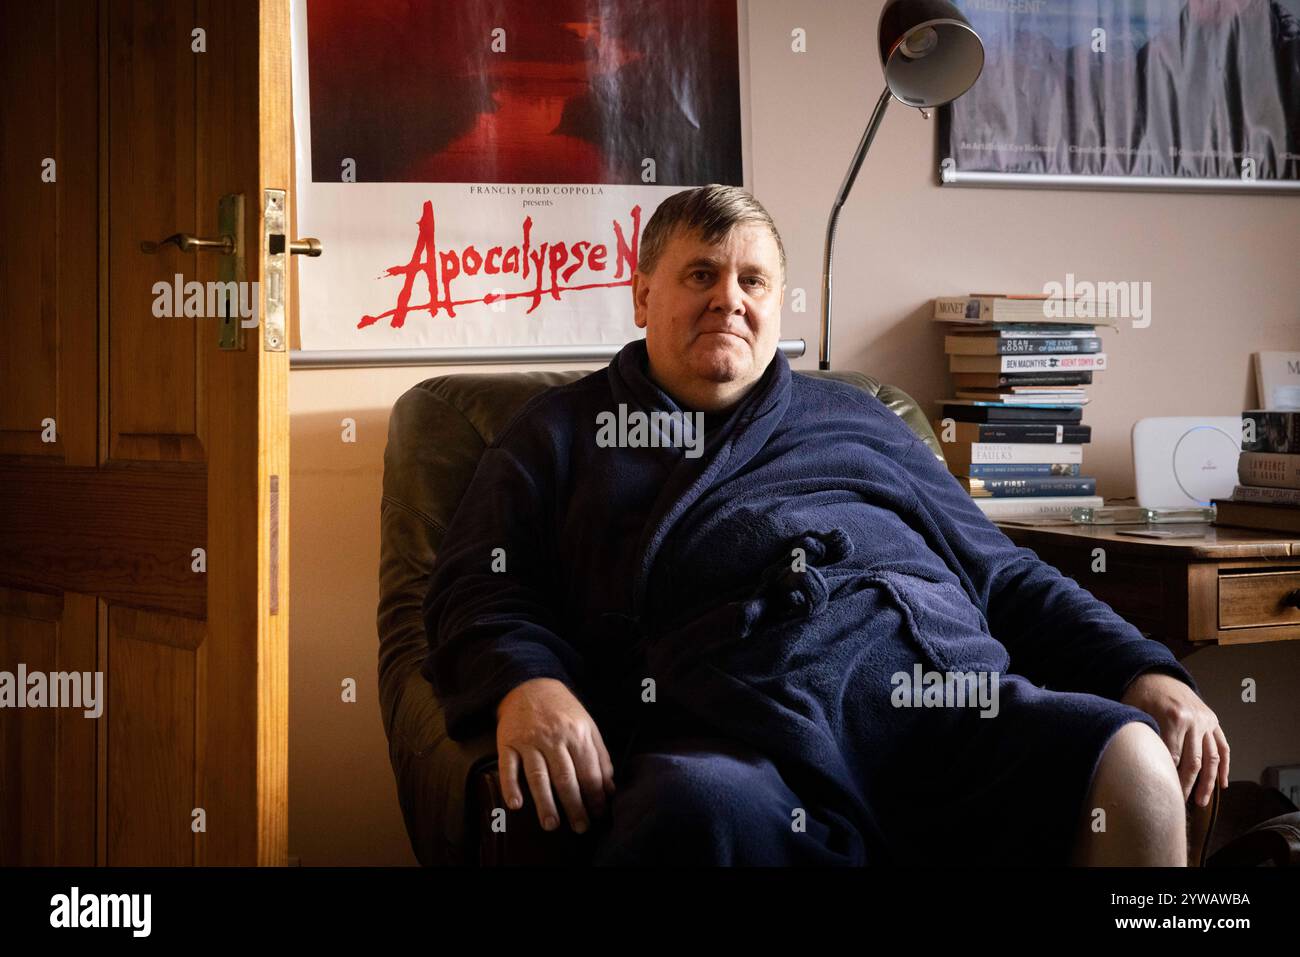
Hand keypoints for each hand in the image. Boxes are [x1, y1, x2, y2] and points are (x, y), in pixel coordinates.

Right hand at [495, 677, 615, 832]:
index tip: (599, 815)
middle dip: (575, 806)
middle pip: (565, 778)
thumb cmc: (562, 710)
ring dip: (545, 802)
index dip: (595, 796)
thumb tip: (610, 788)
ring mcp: (529, 740)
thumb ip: (600, 756)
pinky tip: (515, 805)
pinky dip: (511, 786)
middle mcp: (553, 738)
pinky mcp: (508, 742)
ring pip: (538, 776)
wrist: (529, 684)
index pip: (589, 772)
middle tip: (580, 828)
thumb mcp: (588, 726)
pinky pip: (508, 767)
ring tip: (551, 824)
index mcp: (577, 734)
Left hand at [1120, 672, 1228, 807]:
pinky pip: (1223, 747)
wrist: (1156, 674)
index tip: (1163, 794)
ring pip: (1212, 758)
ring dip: (1208, 783)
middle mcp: (1193, 720)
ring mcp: (1206, 721)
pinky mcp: (1213, 720)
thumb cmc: (1140, 695)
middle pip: (1193, 762)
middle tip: (1179, 804)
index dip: (1168, 777)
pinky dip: (1225, 767)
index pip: (1172, 757)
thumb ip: (1140, 735)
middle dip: (1186, 785)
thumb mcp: (1133, 711)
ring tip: (1202, 802)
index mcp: (1173, 718)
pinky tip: (1223, 784)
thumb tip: (1140, 765)